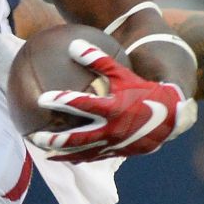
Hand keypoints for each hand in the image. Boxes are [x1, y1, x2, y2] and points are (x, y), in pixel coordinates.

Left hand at [29, 42, 197, 162]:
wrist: (170, 117)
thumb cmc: (144, 90)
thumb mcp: (123, 72)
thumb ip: (99, 60)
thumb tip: (73, 45)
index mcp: (113, 107)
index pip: (82, 104)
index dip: (61, 101)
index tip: (41, 99)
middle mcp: (112, 129)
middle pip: (77, 138)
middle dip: (54, 139)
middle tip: (34, 136)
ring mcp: (114, 144)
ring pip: (82, 152)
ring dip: (61, 153)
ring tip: (42, 151)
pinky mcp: (116, 152)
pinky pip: (92, 157)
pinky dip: (76, 158)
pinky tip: (62, 157)